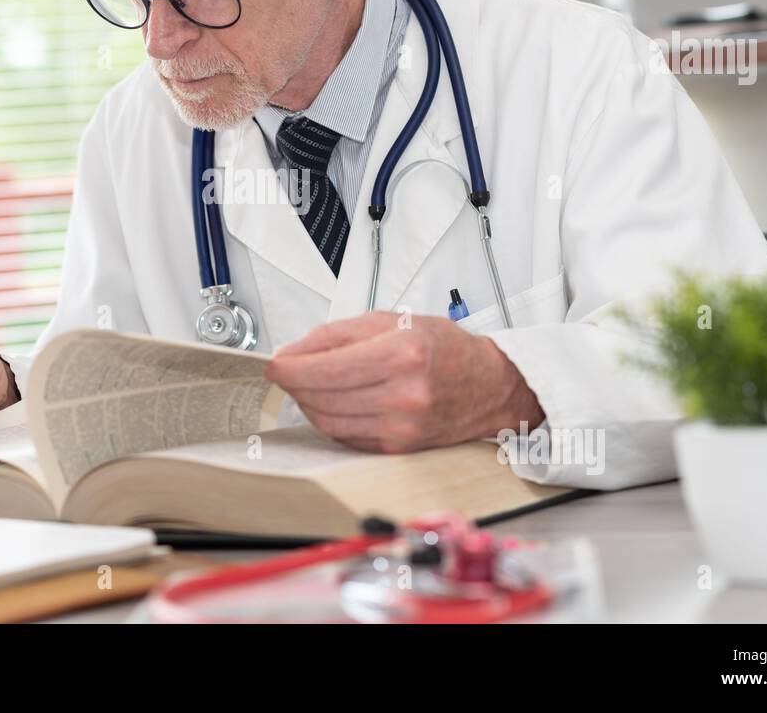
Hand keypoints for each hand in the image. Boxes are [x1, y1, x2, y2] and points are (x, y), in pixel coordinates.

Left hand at [264, 312, 543, 453]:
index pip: (323, 368)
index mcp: (400, 354)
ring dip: (308, 404)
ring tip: (308, 385)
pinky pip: (347, 436)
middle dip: (294, 384)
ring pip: (329, 421)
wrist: (491, 384)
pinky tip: (332, 403)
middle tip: (287, 371)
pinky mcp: (399, 446)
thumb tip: (296, 351)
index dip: (289, 368)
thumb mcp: (393, 321)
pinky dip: (330, 420)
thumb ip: (339, 334)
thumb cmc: (446, 348)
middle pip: (322, 397)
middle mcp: (402, 394)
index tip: (275, 364)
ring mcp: (402, 425)